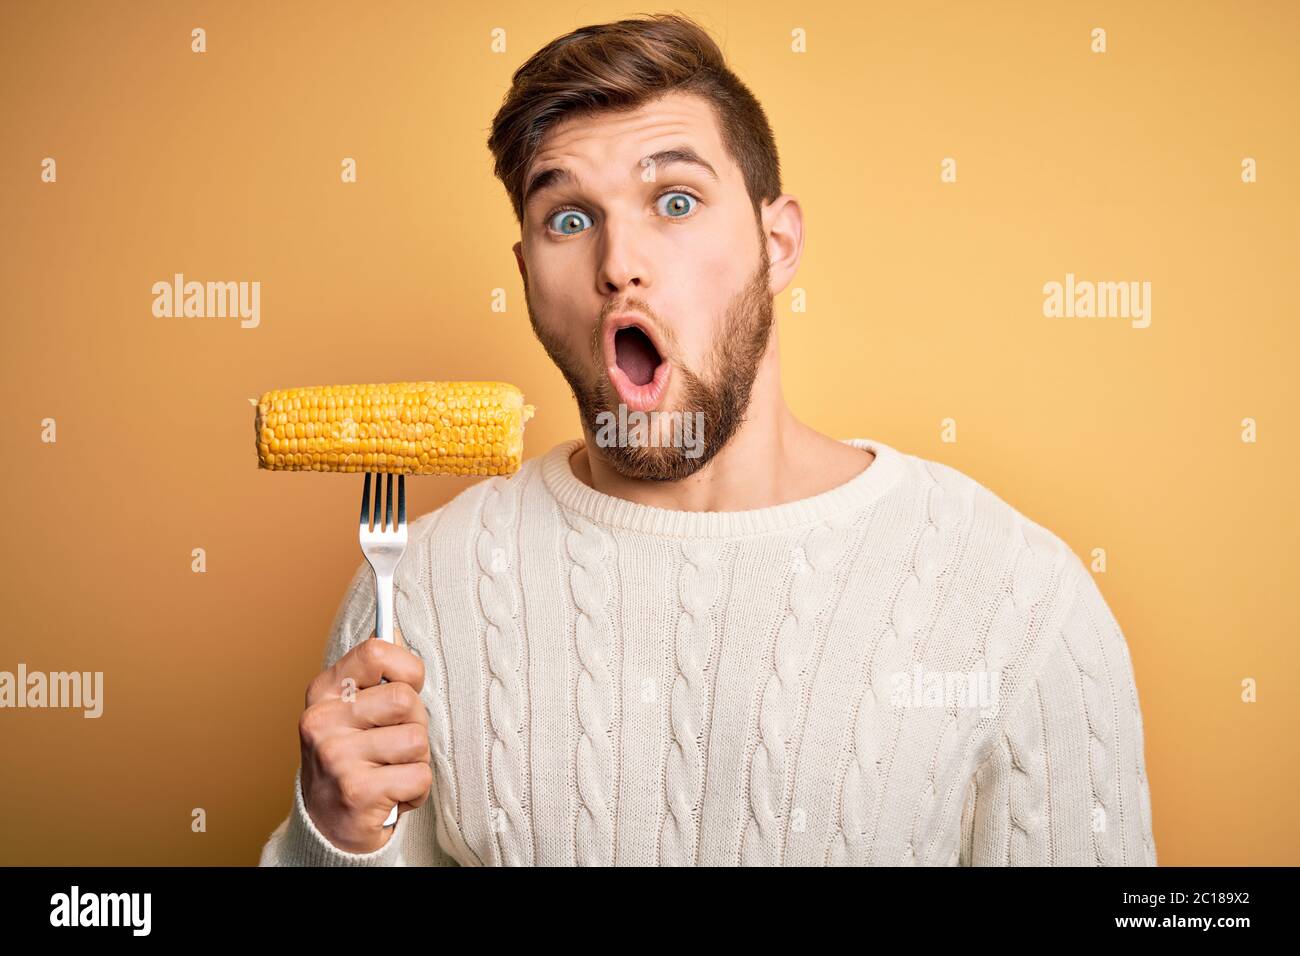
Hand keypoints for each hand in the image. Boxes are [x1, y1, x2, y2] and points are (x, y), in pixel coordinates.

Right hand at [298, 627, 431, 852]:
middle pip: (405, 699)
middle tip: (394, 746)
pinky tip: (391, 795)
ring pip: (417, 739)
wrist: (327, 826)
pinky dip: (416, 790)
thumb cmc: (352, 759)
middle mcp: (322, 720)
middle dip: (415, 724)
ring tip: (391, 771)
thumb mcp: (352, 712)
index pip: (375, 651)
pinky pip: (419, 776)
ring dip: (416, 761)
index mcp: (324, 692)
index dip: (406, 669)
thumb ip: (373, 675)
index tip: (407, 687)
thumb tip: (392, 625)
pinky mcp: (356, 791)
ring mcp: (336, 756)